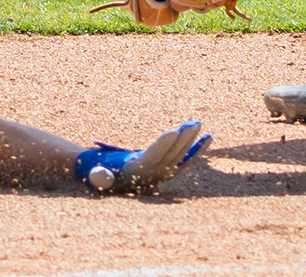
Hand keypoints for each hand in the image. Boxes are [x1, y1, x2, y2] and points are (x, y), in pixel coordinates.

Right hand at [75, 121, 211, 193]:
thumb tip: (99, 176)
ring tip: (198, 123)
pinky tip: (208, 137)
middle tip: (193, 123)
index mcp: (136, 172)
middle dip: (182, 139)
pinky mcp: (167, 169)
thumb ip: (99, 177)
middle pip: (170, 155)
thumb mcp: (96, 175)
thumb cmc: (98, 174)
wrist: (106, 182)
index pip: (152, 157)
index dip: (162, 145)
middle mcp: (153, 174)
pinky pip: (185, 159)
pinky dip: (197, 149)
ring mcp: (162, 172)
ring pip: (180, 156)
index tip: (173, 131)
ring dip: (190, 140)